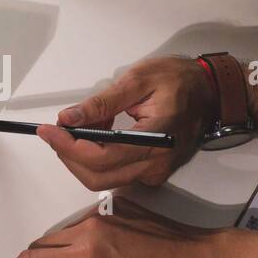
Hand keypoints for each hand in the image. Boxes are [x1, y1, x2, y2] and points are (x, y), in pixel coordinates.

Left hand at [37, 57, 215, 189]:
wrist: (210, 92)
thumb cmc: (179, 80)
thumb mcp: (138, 79)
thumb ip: (101, 102)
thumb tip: (69, 118)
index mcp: (155, 139)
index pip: (101, 157)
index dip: (68, 147)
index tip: (48, 131)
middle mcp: (155, 163)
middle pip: (97, 176)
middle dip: (69, 154)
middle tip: (58, 129)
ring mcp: (155, 172)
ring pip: (103, 178)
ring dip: (83, 156)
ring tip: (85, 124)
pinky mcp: (152, 172)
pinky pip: (115, 174)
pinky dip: (97, 158)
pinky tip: (101, 133)